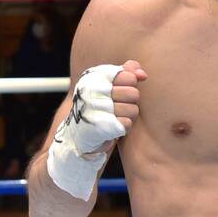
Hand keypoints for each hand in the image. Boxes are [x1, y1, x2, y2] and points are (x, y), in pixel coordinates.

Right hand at [48, 60, 145, 199]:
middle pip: (133, 93)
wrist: (74, 143)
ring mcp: (95, 109)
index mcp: (92, 79)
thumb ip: (124, 75)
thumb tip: (143, 73)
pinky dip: (124, 129)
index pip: (126, 75)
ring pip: (133, 110)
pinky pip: (127, 124)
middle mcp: (91, 92)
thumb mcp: (106, 91)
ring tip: (115, 120)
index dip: (131, 84)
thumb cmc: (96, 114)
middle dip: (132, 103)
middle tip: (119, 109)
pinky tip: (114, 130)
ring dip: (128, 118)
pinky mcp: (99, 127)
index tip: (123, 91)